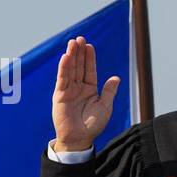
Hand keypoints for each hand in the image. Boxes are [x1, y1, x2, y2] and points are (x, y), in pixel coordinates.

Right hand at [51, 36, 119, 152]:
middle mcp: (79, 88)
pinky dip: (64, 68)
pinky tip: (65, 57)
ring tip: (72, 43)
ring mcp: (69, 90)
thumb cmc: (93, 125)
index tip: (89, 45)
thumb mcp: (105, 106)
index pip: (89, 70)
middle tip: (79, 38)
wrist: (80, 138)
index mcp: (90, 89)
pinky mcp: (60, 95)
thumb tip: (116, 77)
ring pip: (70, 69)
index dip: (89, 58)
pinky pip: (62, 79)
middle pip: (79, 66)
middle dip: (79, 52)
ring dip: (71, 56)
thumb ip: (109, 91)